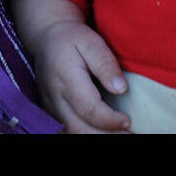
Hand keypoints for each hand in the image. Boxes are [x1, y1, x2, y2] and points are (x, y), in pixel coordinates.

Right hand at [32, 19, 131, 133]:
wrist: (46, 38)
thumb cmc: (72, 38)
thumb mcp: (91, 41)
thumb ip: (105, 64)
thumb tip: (121, 89)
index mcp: (66, 78)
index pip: (88, 108)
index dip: (110, 120)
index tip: (128, 120)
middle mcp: (55, 97)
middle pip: (79, 128)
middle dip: (106, 135)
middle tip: (129, 133)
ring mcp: (50, 107)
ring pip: (71, 133)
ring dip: (96, 137)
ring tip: (119, 134)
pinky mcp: (50, 112)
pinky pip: (66, 131)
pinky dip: (85, 134)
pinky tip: (103, 132)